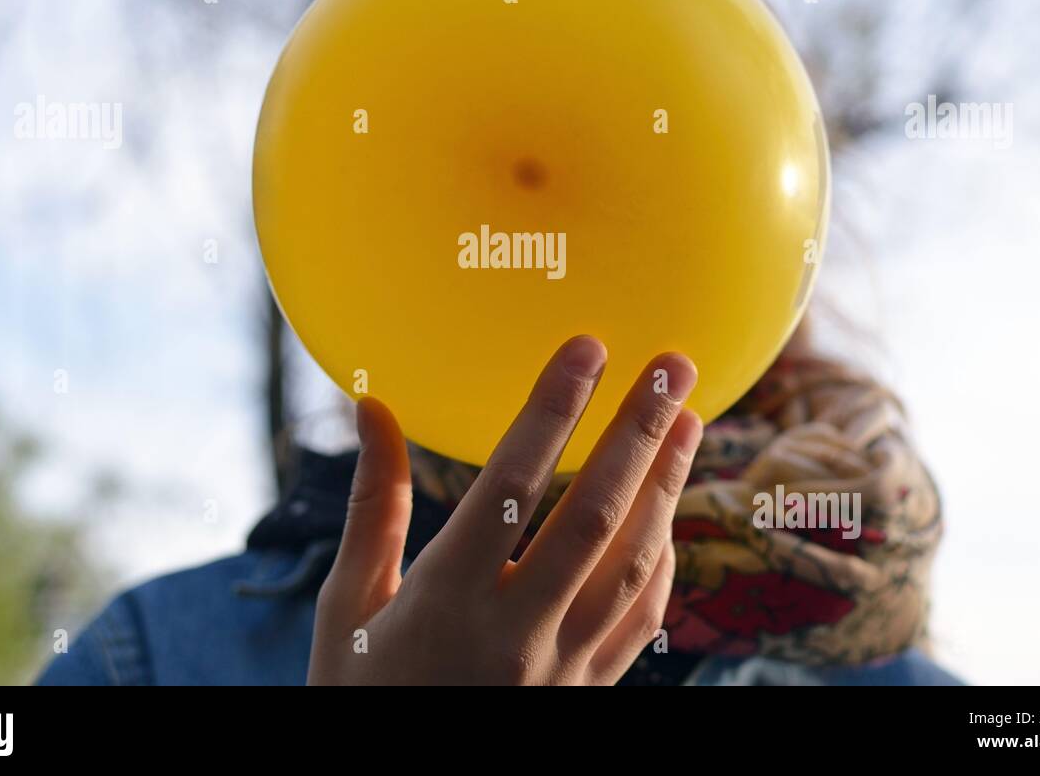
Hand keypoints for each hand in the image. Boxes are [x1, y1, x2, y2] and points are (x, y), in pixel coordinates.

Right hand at [308, 335, 701, 684]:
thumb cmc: (359, 694)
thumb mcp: (349, 605)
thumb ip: (373, 505)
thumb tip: (373, 408)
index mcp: (445, 597)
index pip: (511, 484)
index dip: (553, 409)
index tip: (587, 346)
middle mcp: (513, 629)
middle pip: (594, 515)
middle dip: (639, 431)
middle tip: (675, 364)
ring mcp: (560, 667)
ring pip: (633, 564)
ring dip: (668, 485)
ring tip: (691, 419)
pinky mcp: (587, 693)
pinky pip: (640, 619)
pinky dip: (662, 560)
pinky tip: (668, 515)